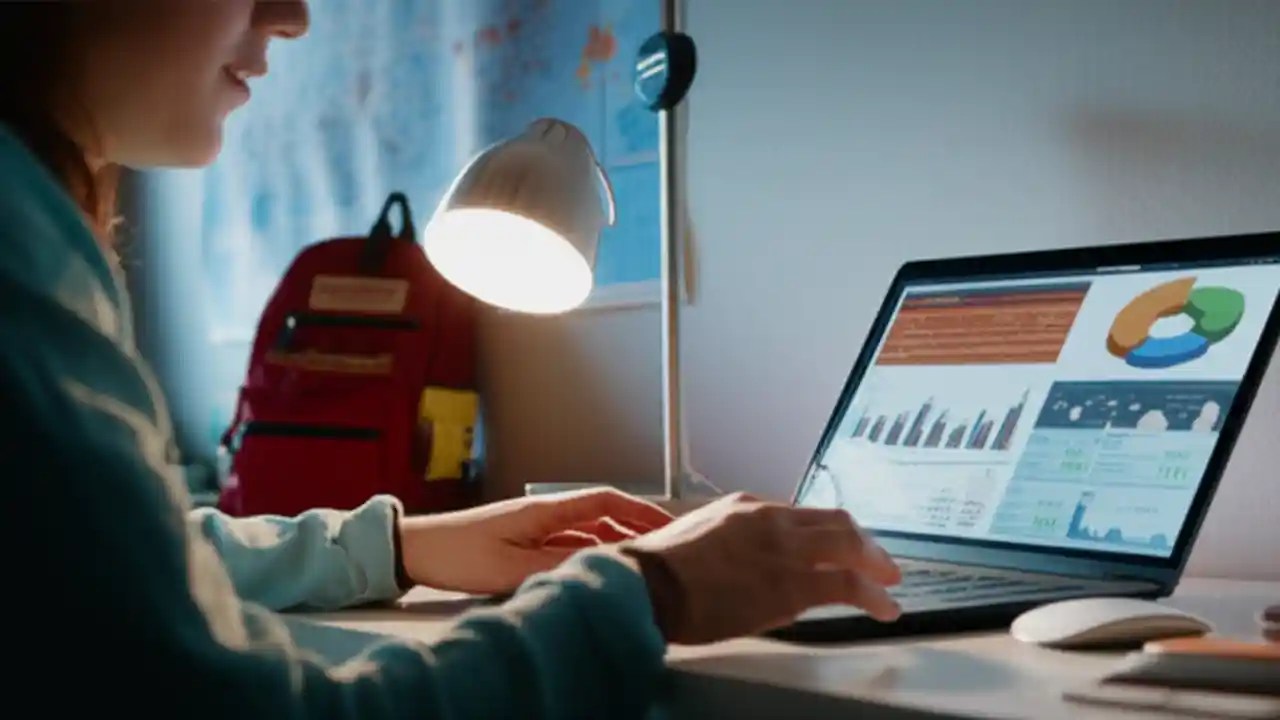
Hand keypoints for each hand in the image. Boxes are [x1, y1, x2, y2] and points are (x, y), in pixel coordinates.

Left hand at [398, 488, 673, 594]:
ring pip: (588, 530)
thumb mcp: (511, 568)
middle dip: (637, 524)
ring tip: (644, 558)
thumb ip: (558, 567)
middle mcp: (545, 513)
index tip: (667, 523)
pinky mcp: (525, 542)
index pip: (605, 500)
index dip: (639, 509)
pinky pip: (570, 543)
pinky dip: (593, 552)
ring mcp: (536, 527)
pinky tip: (603, 567)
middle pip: (603, 513)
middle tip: (667, 544)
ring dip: (617, 539)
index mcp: (545, 510)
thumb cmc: (458, 554)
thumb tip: (602, 566)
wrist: (417, 549)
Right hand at [618, 492, 901, 644]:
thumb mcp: (701, 539)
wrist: (647, 584)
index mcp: (748, 508)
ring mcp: (785, 550)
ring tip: (889, 583)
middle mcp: (772, 521)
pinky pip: (847, 586)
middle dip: (863, 541)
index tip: (839, 544)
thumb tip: (759, 568)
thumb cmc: (660, 571)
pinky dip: (873, 596)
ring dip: (876, 565)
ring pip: (849, 547)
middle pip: (836, 522)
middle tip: (878, 560)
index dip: (829, 531)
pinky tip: (884, 608)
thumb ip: (736, 544)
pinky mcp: (792, 585)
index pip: (803, 514)